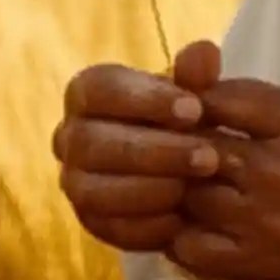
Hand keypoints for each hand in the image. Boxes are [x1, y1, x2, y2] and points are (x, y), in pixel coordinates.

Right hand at [52, 43, 221, 250]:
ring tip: (196, 185)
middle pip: (92, 143)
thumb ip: (197, 76)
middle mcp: (71, 137)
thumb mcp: (195, 95)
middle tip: (208, 156)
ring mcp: (75, 182)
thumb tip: (204, 51)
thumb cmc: (185, 119)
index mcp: (89, 93)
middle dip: (155, 151)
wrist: (189, 168)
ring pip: (94, 191)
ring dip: (150, 189)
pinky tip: (183, 217)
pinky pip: (107, 228)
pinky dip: (146, 225)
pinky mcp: (91, 221)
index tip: (195, 109)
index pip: (99, 89)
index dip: (145, 100)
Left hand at [164, 44, 279, 279]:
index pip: (228, 97)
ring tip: (191, 187)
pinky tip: (198, 226)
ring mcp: (270, 222)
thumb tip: (211, 96)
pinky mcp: (260, 266)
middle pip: (200, 144)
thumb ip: (279, 112)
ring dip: (184, 189)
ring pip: (190, 194)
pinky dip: (184, 234)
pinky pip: (191, 245)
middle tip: (180, 148)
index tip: (197, 109)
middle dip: (185, 143)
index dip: (201, 99)